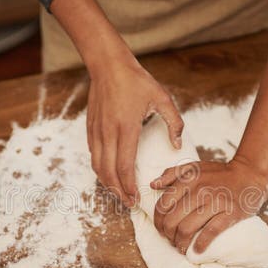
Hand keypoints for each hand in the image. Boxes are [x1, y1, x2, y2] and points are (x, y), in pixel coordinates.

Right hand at [87, 56, 183, 206]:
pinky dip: (100, 169)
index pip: (125, 167)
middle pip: (108, 172)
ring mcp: (97, 131)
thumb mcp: (162, 98)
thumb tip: (177, 145)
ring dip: (107, 183)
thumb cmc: (137, 81)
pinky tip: (109, 173)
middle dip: (118, 192)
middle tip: (128, 203)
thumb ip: (174, 123)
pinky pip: (94, 155)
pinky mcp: (91, 128)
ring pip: (98, 166)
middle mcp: (108, 133)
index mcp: (126, 128)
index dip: (129, 186)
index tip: (136, 198)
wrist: (108, 65)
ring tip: (118, 192)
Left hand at [151, 156, 267, 253]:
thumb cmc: (219, 173)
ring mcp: (215, 202)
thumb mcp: (194, 167)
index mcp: (188, 180)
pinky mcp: (230, 213)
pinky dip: (200, 245)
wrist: (250, 174)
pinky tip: (197, 250)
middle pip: (172, 220)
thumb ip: (172, 173)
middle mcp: (199, 191)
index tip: (162, 229)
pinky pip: (210, 233)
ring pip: (187, 229)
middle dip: (168, 235)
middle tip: (171, 240)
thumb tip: (153, 184)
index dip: (158, 222)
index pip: (163, 205)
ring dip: (181, 243)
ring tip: (182, 247)